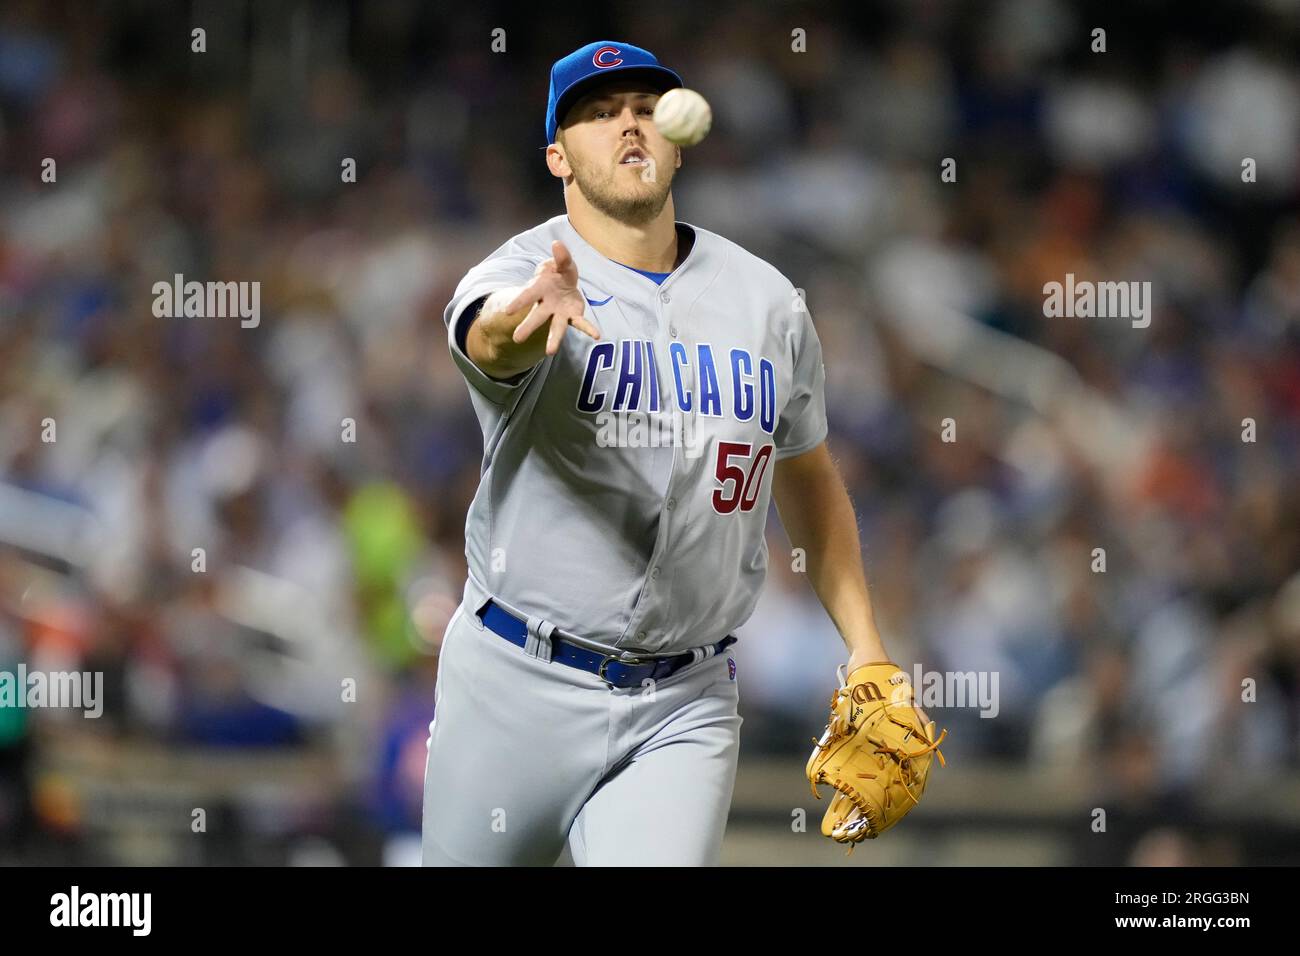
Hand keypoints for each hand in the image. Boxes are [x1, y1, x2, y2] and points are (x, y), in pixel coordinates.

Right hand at [504, 240, 600, 355]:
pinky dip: (589, 329)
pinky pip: (581, 324)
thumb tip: (557, 244)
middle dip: (528, 327)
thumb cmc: (557, 274)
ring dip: (553, 339)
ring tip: (550, 352)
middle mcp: (546, 305)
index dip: (518, 302)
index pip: (527, 295)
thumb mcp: (560, 263)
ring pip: (554, 327)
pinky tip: (597, 335)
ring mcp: (559, 313)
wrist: (564, 284)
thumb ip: (561, 257)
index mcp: (538, 289)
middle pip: (536, 316)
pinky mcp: (572, 316)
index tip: (507, 311)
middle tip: (517, 339)